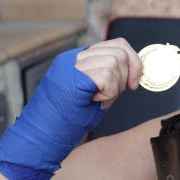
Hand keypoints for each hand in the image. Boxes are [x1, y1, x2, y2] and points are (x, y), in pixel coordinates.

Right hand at [0, 38, 143, 179]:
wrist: (44, 135)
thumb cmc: (69, 119)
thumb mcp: (95, 93)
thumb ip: (111, 78)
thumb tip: (135, 69)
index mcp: (78, 59)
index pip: (116, 44)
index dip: (132, 61)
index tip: (134, 83)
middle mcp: (73, 58)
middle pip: (119, 51)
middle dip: (127, 75)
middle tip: (112, 95)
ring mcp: (71, 66)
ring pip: (114, 63)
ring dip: (115, 87)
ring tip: (98, 99)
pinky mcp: (73, 78)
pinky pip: (107, 77)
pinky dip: (108, 93)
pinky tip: (94, 102)